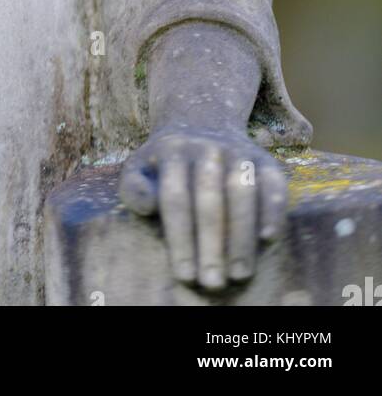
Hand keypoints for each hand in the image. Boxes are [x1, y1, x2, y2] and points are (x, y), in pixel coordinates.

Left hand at [119, 126, 286, 288]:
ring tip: (239, 273)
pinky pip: (273, 184)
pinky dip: (272, 210)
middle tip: (212, 282)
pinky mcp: (264, 160)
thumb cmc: (165, 164)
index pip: (175, 198)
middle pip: (209, 198)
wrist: (200, 124)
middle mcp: (207, 147)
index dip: (180, 238)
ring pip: (242, 191)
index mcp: (172, 150)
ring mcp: (238, 151)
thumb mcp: (139, 168)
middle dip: (211, 244)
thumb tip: (149, 207)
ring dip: (241, 234)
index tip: (184, 274)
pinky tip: (267, 239)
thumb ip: (134, 189)